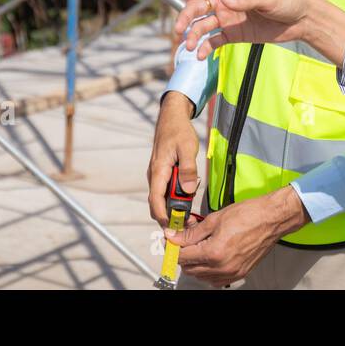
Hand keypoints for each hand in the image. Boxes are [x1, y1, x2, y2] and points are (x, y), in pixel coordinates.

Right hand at [147, 91, 199, 226]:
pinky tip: (188, 196)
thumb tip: (188, 190)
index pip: (155, 200)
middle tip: (187, 224)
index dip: (162, 216)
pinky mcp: (163, 173)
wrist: (172, 117)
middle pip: (158, 203)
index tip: (172, 228)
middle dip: (170, 216)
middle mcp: (154, 176)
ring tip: (190, 214)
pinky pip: (166, 190)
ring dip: (174, 207)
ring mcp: (157, 175)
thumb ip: (188, 169)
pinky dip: (175, 197)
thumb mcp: (188, 148)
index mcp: (158, 171)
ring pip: (162, 198)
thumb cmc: (179, 131)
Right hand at [163, 0, 344, 64]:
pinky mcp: (235, 34)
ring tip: (190, 48)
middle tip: (179, 32)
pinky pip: (214, 41)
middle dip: (186, 18)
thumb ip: (245, 0)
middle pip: (199, 7)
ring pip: (203, 26)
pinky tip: (200, 56)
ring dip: (194, 36)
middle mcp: (227, 2)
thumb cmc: (287, 1)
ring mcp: (230, 19)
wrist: (302, 21)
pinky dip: (205, 48)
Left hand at [164, 186, 308, 286]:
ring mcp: (232, 273)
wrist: (272, 219)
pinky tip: (211, 258)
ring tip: (199, 247)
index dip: (174, 247)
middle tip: (185, 241)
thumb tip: (175, 237)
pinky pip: (216, 280)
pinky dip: (209, 272)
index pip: (183, 257)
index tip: (173, 240)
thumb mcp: (215, 219)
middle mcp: (222, 267)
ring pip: (202, 277)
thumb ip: (192, 232)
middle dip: (184, 255)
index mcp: (214, 252)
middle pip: (190, 269)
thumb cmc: (249, 215)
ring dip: (195, 265)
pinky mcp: (240, 274)